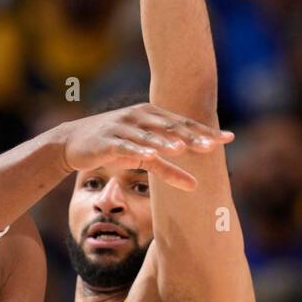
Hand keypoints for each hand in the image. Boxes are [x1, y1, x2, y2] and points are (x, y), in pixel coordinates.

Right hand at [57, 104, 231, 190]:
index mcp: (153, 115)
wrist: (73, 142)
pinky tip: (149, 154)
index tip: (228, 138)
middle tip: (213, 145)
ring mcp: (123, 126)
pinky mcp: (108, 140)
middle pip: (171, 127)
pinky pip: (126, 145)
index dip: (205, 132)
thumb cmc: (114, 147)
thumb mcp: (143, 158)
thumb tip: (195, 186)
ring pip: (149, 134)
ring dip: (165, 140)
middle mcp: (140, 116)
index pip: (184, 124)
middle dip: (192, 136)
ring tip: (181, 148)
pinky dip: (138, 148)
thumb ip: (168, 169)